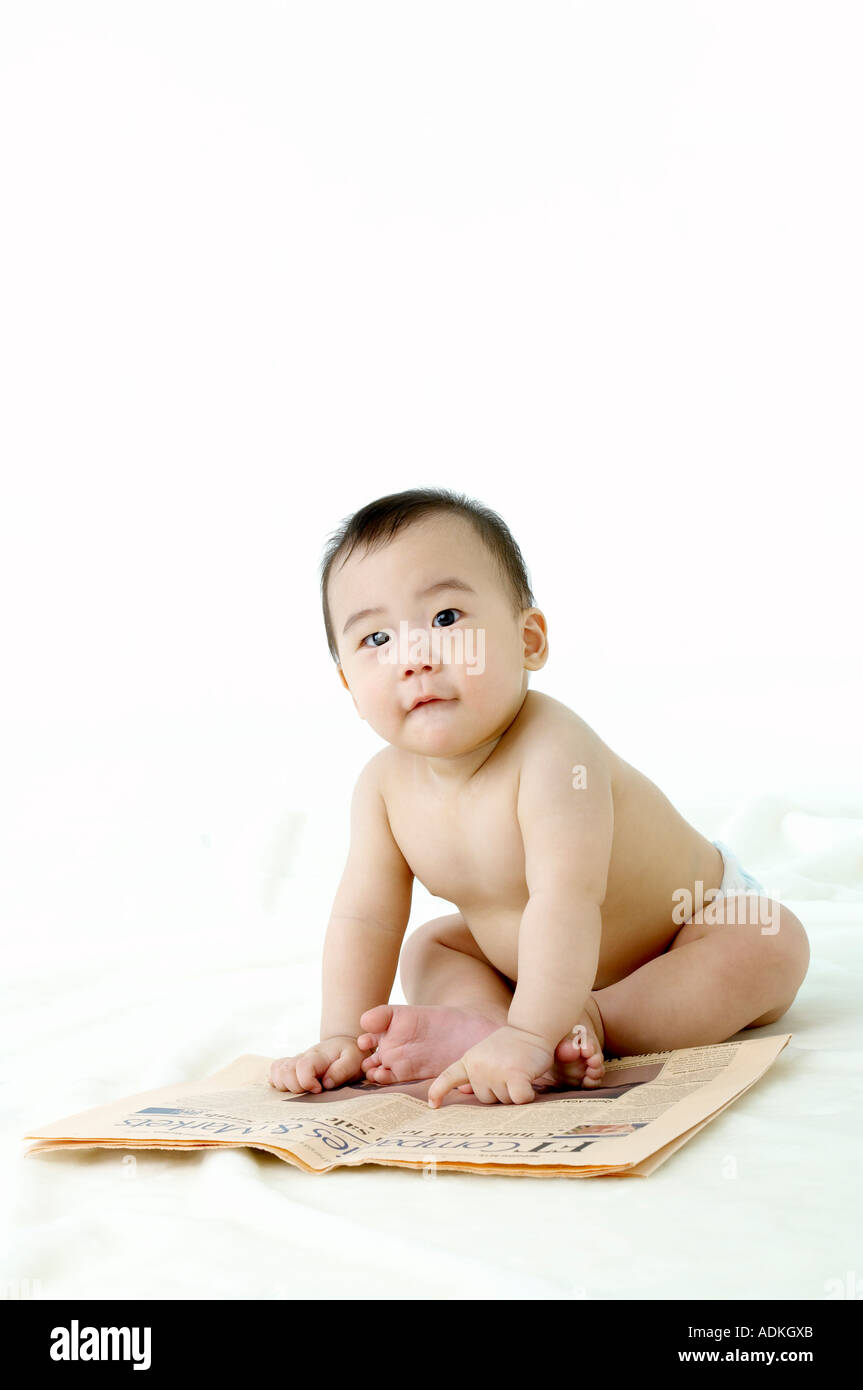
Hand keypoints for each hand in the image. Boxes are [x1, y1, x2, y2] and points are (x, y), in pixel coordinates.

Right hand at [269, 1035, 370, 1093]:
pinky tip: (291, 1088)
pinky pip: (275, 1071)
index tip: (319, 1089)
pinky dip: (277, 1081)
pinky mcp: (290, 1067)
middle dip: (295, 1087)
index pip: (303, 1065)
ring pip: (277, 1070)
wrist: (344, 1045)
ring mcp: (295, 1062)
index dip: (307, 1081)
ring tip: (301, 1090)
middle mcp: (303, 1057)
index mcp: (319, 1056)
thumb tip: (325, 1084)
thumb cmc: (350, 1055)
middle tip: (311, 1091)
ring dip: (285, 1085)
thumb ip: (342, 1070)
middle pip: (285, 1070)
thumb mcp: (353, 1060)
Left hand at [426, 1024, 554, 1107]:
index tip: (433, 1104)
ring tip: (519, 1070)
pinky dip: (527, 1095)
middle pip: (487, 1099)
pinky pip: (519, 1099)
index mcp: (470, 1060)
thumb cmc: (512, 1045)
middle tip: (510, 1070)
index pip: (449, 1077)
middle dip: (500, 1091)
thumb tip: (464, 1091)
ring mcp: (496, 1071)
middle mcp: (479, 1067)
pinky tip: (529, 1079)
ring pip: (504, 1101)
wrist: (532, 1028)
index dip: (439, 1091)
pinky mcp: (514, 1076)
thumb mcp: (486, 1055)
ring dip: (514, 1091)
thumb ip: (475, 1072)